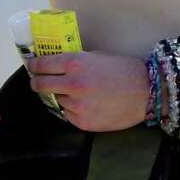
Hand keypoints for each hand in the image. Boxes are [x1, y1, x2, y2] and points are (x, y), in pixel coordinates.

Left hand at [26, 51, 148, 130]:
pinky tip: (89, 104)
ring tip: (80, 94)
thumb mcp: (97, 56)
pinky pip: (69, 115)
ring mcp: (77, 106)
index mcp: (75, 63)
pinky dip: (74, 110)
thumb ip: (75, 61)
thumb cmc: (124, 70)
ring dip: (63, 96)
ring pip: (57, 101)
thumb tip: (55, 65)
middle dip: (38, 82)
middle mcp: (73, 85)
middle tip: (40, 82)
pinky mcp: (83, 122)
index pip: (42, 65)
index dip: (34, 65)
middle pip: (40, 85)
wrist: (147, 92)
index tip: (32, 66)